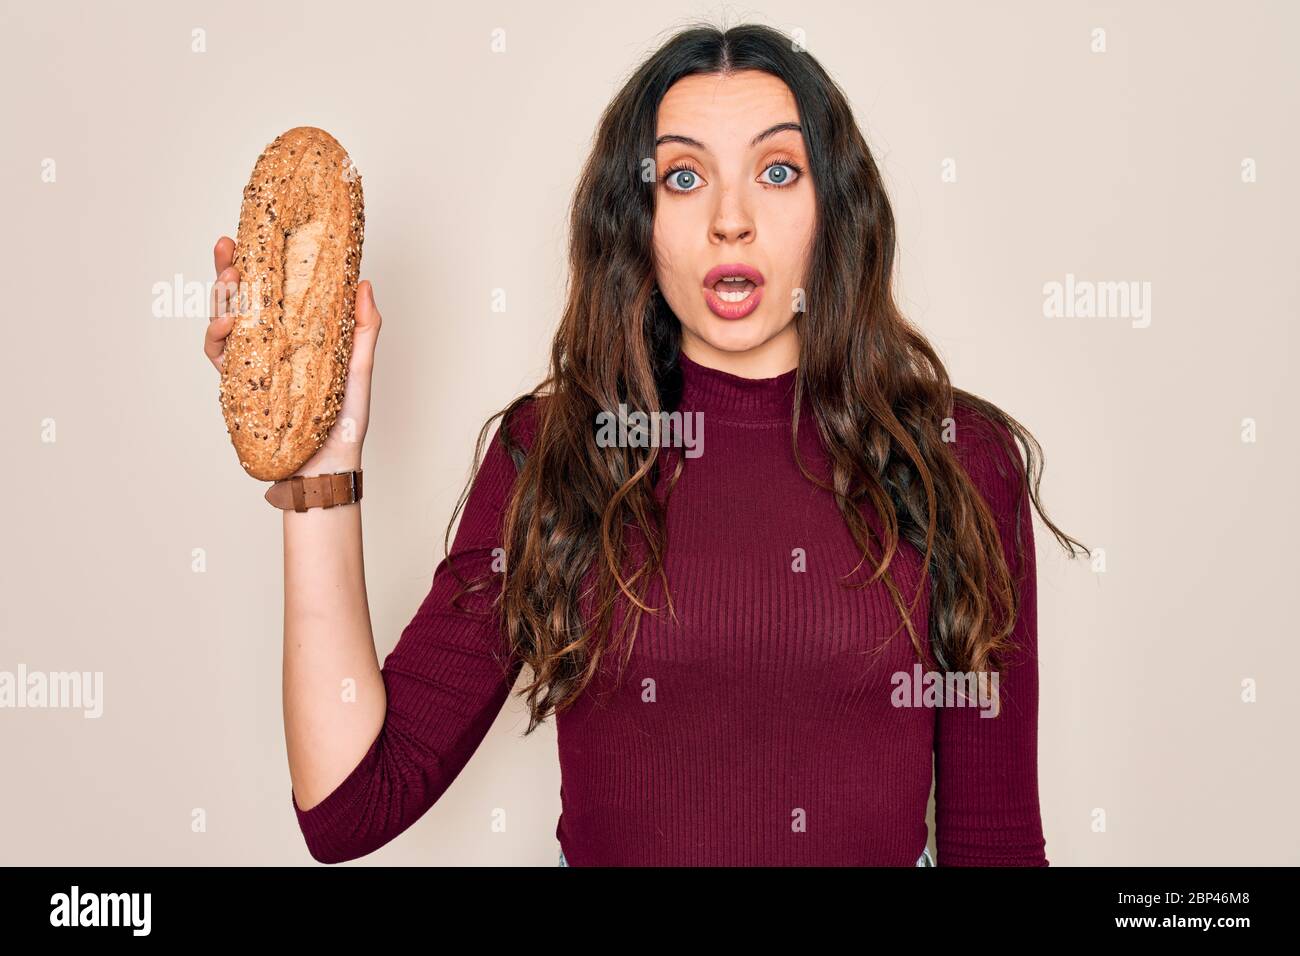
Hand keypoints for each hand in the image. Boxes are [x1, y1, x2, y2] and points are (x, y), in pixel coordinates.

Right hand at [205, 236, 381, 475]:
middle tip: (227, 245)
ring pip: (224, 320)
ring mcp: (252, 364)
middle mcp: (269, 345)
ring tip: (231, 278)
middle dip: (229, 269)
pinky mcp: (238, 386)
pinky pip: (219, 356)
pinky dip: (218, 336)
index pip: (275, 292)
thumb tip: (364, 283)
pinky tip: (228, 322)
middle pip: (242, 299)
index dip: (264, 263)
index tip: (259, 236)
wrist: (330, 466)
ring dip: (221, 295)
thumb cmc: (347, 422)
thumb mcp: (361, 368)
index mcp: (295, 333)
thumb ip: (364, 328)